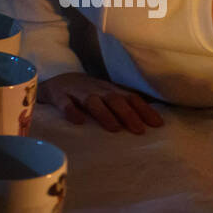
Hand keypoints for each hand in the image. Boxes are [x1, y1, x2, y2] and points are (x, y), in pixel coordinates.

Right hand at [38, 72, 163, 133]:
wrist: (55, 81)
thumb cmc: (88, 93)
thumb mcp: (108, 96)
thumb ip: (125, 106)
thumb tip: (150, 121)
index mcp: (111, 90)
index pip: (131, 97)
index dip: (145, 110)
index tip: (158, 124)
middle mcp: (97, 89)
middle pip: (115, 99)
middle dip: (129, 114)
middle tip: (140, 130)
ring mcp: (78, 92)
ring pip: (93, 101)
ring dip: (105, 114)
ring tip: (115, 128)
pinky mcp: (59, 96)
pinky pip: (65, 103)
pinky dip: (71, 111)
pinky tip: (78, 121)